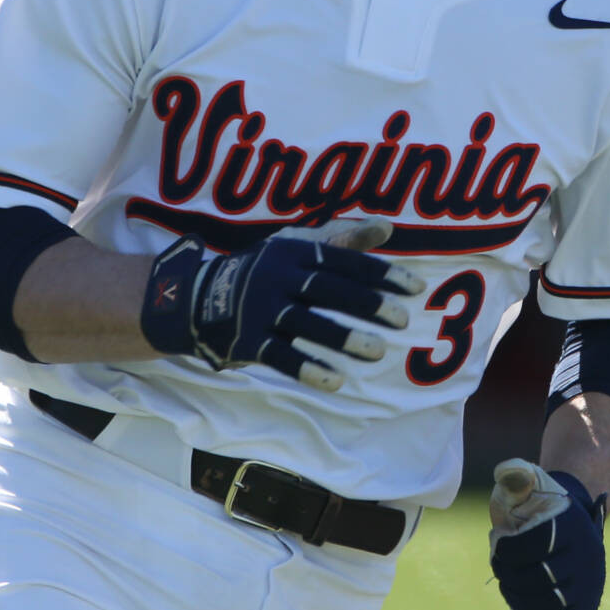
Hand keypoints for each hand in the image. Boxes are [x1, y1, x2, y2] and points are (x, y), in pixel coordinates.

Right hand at [139, 219, 423, 391]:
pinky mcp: (246, 340)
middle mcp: (277, 276)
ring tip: (378, 353)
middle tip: (402, 321)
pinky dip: (308, 368)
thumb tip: (387, 229)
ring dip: (343, 338)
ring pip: (307, 324)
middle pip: (328, 290)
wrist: (193, 299)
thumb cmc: (260, 270)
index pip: (344, 260)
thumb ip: (340, 238)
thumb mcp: (294, 246)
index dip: (381, 274)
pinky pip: (281, 356)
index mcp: (294, 250)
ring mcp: (260, 309)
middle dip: (366, 304)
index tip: (416, 288)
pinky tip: (337, 380)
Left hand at [486, 459, 606, 609]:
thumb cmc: (542, 505)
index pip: (534, 545)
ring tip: (508, 582)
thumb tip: (506, 474)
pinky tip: (519, 601)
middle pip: (538, 579)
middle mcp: (588, 557)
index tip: (498, 542)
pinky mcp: (586, 609)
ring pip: (545, 605)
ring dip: (516, 596)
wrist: (574, 524)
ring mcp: (590, 585)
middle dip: (508, 574)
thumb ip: (516, 477)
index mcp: (573, 525)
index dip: (505, 549)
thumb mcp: (531, 484)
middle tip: (500, 565)